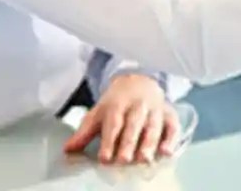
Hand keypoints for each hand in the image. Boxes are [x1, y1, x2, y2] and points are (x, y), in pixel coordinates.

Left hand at [63, 74, 178, 163]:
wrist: (139, 80)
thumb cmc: (116, 103)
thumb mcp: (98, 113)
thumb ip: (84, 133)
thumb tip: (68, 150)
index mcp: (117, 105)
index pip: (113, 123)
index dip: (109, 141)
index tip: (104, 158)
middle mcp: (137, 106)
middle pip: (133, 125)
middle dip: (129, 143)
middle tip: (124, 160)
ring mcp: (155, 109)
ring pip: (153, 126)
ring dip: (149, 143)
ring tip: (144, 159)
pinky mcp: (168, 113)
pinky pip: (172, 125)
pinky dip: (171, 138)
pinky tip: (166, 152)